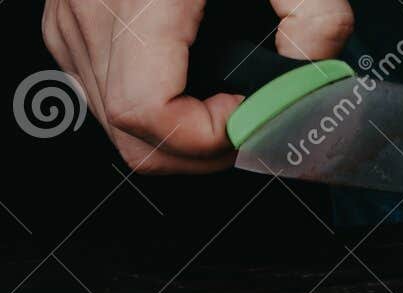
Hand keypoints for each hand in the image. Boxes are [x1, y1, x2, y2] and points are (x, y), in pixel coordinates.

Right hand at [41, 0, 354, 173]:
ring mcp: (68, 22)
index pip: (148, 111)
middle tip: (248, 119)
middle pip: (136, 137)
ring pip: (118, 129)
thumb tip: (310, 78)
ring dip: (182, 136)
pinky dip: (156, 110)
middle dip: (204, 149)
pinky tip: (193, 82)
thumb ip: (318, 19)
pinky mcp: (65, 26)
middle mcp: (89, 10)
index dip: (207, 134)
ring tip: (227, 100)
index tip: (247, 108)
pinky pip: (104, 98)